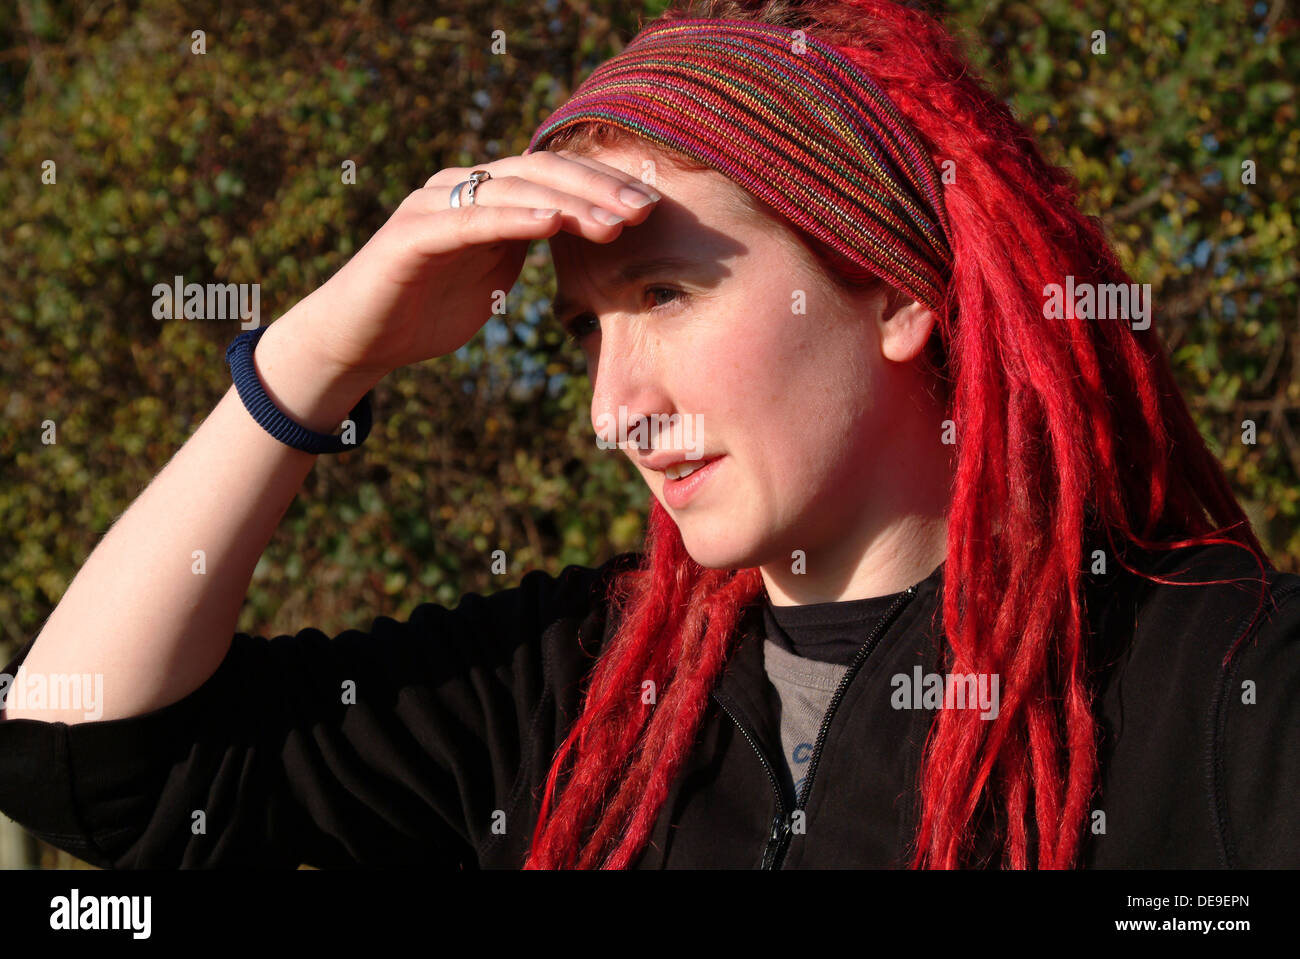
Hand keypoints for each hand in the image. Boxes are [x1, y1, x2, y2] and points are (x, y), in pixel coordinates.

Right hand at [291, 149, 661, 379]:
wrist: (358, 340)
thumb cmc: (426, 310)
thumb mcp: (492, 276)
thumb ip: (527, 250)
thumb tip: (581, 244)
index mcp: (487, 196)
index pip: (557, 176)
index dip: (605, 187)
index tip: (653, 208)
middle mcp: (462, 187)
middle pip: (543, 171)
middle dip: (599, 189)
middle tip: (646, 210)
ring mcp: (434, 205)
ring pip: (514, 190)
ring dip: (570, 203)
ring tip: (615, 222)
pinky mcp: (410, 234)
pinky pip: (471, 220)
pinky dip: (515, 218)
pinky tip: (553, 223)